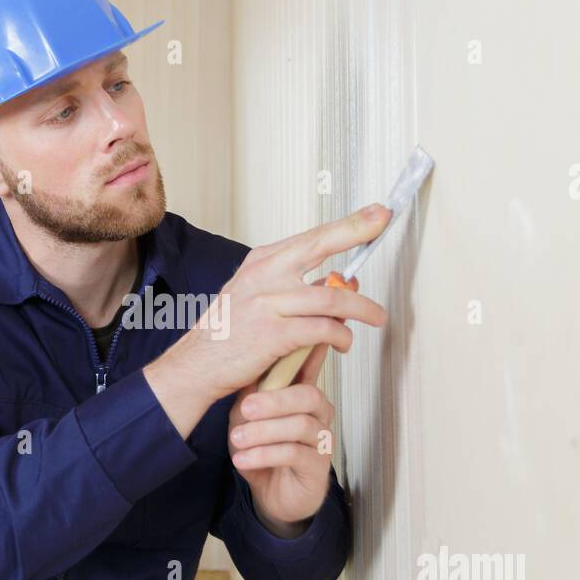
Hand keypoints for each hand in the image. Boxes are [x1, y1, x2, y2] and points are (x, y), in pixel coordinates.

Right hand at [164, 203, 390, 399]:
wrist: (196, 366)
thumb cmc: (228, 334)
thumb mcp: (254, 296)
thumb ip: (291, 286)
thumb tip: (336, 281)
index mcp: (261, 262)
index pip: (312, 236)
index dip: (348, 224)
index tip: (374, 213)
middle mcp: (264, 275)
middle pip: (320, 245)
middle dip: (356, 231)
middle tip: (382, 223)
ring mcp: (268, 303)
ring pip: (331, 296)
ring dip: (362, 308)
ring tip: (377, 317)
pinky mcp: (273, 334)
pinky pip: (321, 330)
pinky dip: (340, 336)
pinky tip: (344, 342)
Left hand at [227, 339, 334, 525]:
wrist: (272, 496)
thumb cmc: (263, 453)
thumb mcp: (247, 420)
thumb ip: (250, 395)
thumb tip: (244, 368)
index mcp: (303, 397)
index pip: (309, 369)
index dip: (308, 353)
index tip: (292, 342)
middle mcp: (319, 414)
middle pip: (308, 396)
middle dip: (275, 400)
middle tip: (246, 408)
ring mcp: (321, 439)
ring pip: (300, 425)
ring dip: (264, 432)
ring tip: (238, 439)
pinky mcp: (318, 465)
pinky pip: (294, 454)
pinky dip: (264, 455)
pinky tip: (243, 460)